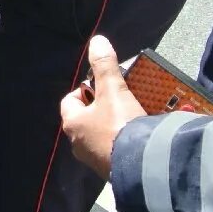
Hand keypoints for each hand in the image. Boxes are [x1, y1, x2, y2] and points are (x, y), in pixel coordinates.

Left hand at [59, 35, 146, 180]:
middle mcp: (79, 144)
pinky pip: (117, 150)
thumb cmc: (120, 126)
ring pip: (103, 135)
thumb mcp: (114, 91)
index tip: (103, 85)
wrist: (141, 167)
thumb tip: (97, 41)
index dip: (85, 90)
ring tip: (135, 114)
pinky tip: (142, 135)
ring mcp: (95, 159)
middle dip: (104, 107)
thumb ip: (105, 66)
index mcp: (73, 124)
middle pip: (88, 118)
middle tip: (122, 98)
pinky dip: (126, 141)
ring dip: (116, 125)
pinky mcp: (113, 170)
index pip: (70, 100)